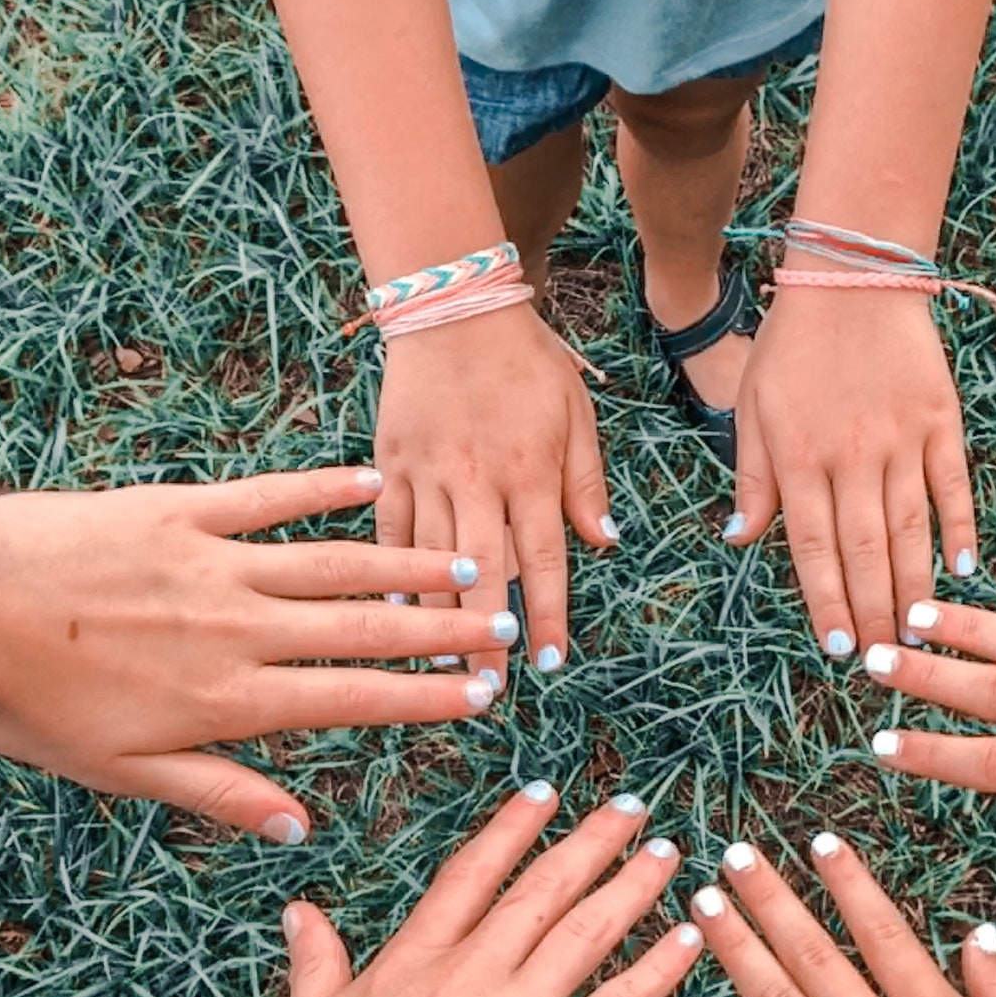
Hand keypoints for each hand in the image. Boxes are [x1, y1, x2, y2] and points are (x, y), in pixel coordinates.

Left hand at [0, 466, 513, 842]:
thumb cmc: (27, 701)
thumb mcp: (123, 774)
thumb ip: (220, 794)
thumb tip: (299, 831)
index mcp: (230, 698)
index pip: (352, 699)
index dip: (424, 700)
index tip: (481, 697)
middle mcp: (239, 627)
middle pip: (363, 629)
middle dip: (440, 631)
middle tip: (503, 626)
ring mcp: (213, 562)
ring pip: (330, 564)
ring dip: (402, 566)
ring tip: (463, 566)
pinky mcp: (177, 511)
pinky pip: (265, 497)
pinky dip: (320, 490)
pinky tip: (368, 484)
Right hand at [259, 787, 700, 996]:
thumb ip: (317, 962)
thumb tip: (300, 912)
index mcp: (412, 959)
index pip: (472, 873)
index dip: (512, 830)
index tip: (544, 794)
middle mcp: (470, 971)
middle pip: (542, 889)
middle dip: (591, 843)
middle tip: (631, 807)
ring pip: (586, 932)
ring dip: (632, 888)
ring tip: (667, 855)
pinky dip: (658, 970)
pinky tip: (689, 939)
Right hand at [373, 305, 615, 685]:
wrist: (452, 306)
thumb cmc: (526, 363)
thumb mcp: (576, 415)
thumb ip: (586, 484)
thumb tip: (605, 543)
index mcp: (530, 471)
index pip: (545, 559)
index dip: (549, 615)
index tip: (550, 661)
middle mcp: (477, 480)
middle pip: (482, 575)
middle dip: (485, 637)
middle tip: (488, 690)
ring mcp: (427, 473)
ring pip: (429, 559)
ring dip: (437, 616)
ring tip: (441, 663)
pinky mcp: (391, 463)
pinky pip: (389, 528)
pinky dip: (393, 570)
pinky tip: (400, 607)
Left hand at [729, 288, 975, 655]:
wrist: (854, 275)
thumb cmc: (793, 347)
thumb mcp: (752, 409)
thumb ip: (751, 479)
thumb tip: (740, 541)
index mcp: (799, 459)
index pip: (811, 549)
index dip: (826, 602)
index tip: (837, 647)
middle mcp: (851, 457)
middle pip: (864, 552)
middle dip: (873, 614)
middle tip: (885, 660)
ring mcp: (901, 441)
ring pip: (910, 531)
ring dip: (914, 588)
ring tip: (920, 633)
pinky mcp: (941, 421)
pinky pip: (953, 487)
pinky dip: (960, 529)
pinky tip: (963, 571)